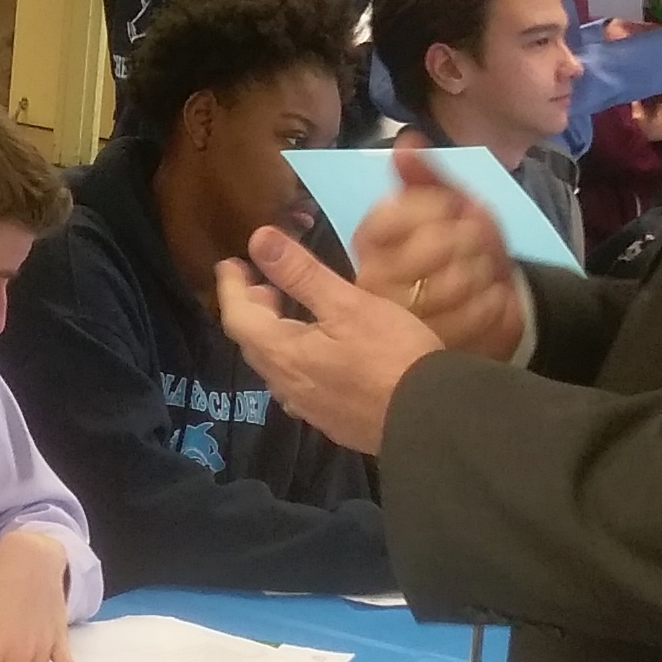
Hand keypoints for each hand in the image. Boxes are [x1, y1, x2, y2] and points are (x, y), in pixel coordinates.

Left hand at [215, 223, 446, 454]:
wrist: (430, 419)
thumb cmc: (391, 354)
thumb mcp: (347, 304)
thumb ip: (301, 273)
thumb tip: (258, 239)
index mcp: (283, 354)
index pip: (238, 317)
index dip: (231, 287)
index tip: (230, 262)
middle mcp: (287, 386)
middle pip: (254, 343)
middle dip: (252, 309)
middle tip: (262, 282)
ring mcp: (310, 408)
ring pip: (277, 366)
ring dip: (274, 336)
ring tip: (288, 312)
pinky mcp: (332, 421)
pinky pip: (299, 384)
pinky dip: (296, 358)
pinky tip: (319, 353)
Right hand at [351, 150, 524, 361]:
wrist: (487, 301)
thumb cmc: (459, 248)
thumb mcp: (445, 206)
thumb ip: (425, 176)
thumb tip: (406, 141)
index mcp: (370, 242)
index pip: (390, 217)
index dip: (432, 207)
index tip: (454, 206)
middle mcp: (375, 281)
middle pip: (430, 246)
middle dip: (468, 236)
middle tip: (479, 238)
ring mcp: (402, 319)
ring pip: (453, 282)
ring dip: (483, 267)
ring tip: (485, 266)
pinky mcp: (433, 344)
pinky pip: (474, 315)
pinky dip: (495, 300)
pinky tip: (494, 294)